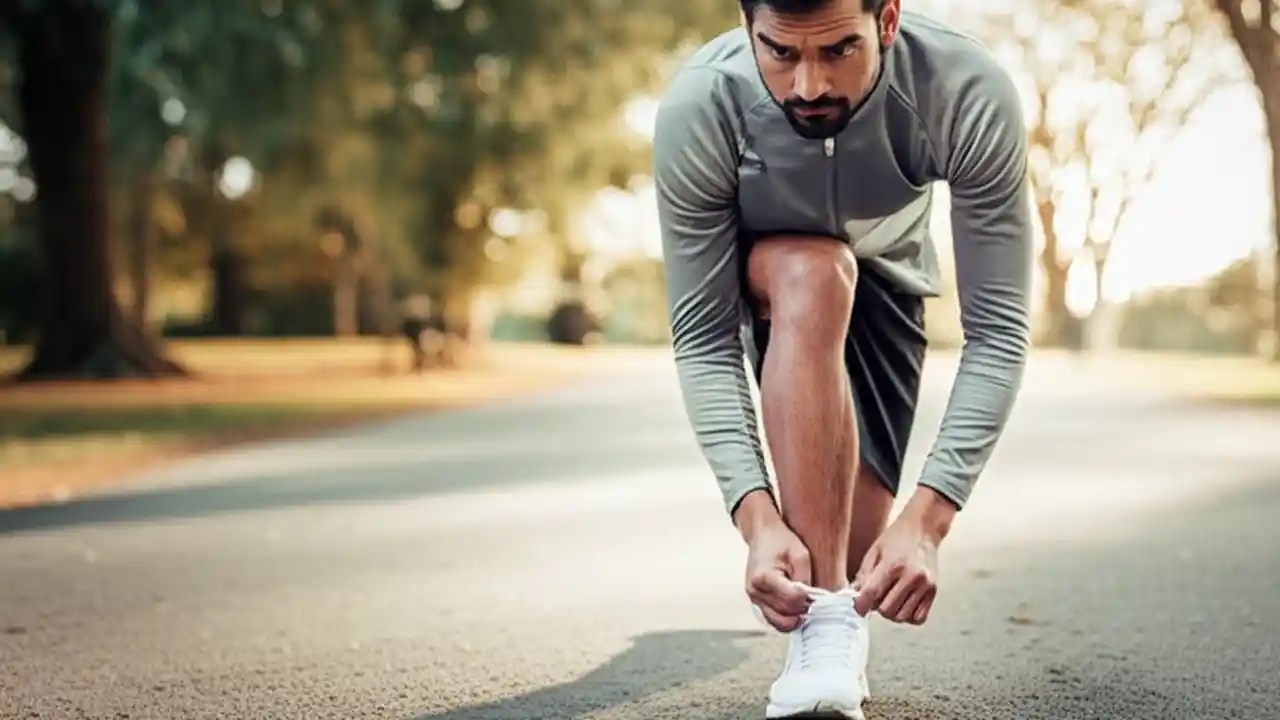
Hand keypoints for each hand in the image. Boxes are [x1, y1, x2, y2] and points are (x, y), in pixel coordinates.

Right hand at [735, 492, 812, 631]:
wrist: (762, 534)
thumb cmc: (780, 540)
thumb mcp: (800, 554)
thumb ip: (805, 579)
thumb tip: (810, 601)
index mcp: (764, 577)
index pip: (792, 599)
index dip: (808, 599)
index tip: (819, 595)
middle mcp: (755, 591)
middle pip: (786, 613)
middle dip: (803, 610)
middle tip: (816, 603)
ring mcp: (754, 598)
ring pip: (779, 621)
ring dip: (795, 618)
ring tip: (807, 607)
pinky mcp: (756, 601)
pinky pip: (773, 619)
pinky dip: (786, 619)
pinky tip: (797, 612)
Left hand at [853, 488, 954, 624]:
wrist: (924, 528)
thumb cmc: (897, 537)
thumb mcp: (875, 551)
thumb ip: (864, 575)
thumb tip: (856, 598)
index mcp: (893, 564)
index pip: (871, 594)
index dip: (860, 605)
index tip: (858, 607)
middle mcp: (911, 577)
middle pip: (886, 610)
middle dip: (877, 607)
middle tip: (877, 597)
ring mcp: (925, 585)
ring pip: (902, 617)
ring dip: (892, 612)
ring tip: (890, 599)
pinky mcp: (934, 591)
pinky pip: (918, 618)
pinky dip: (908, 616)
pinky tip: (903, 603)